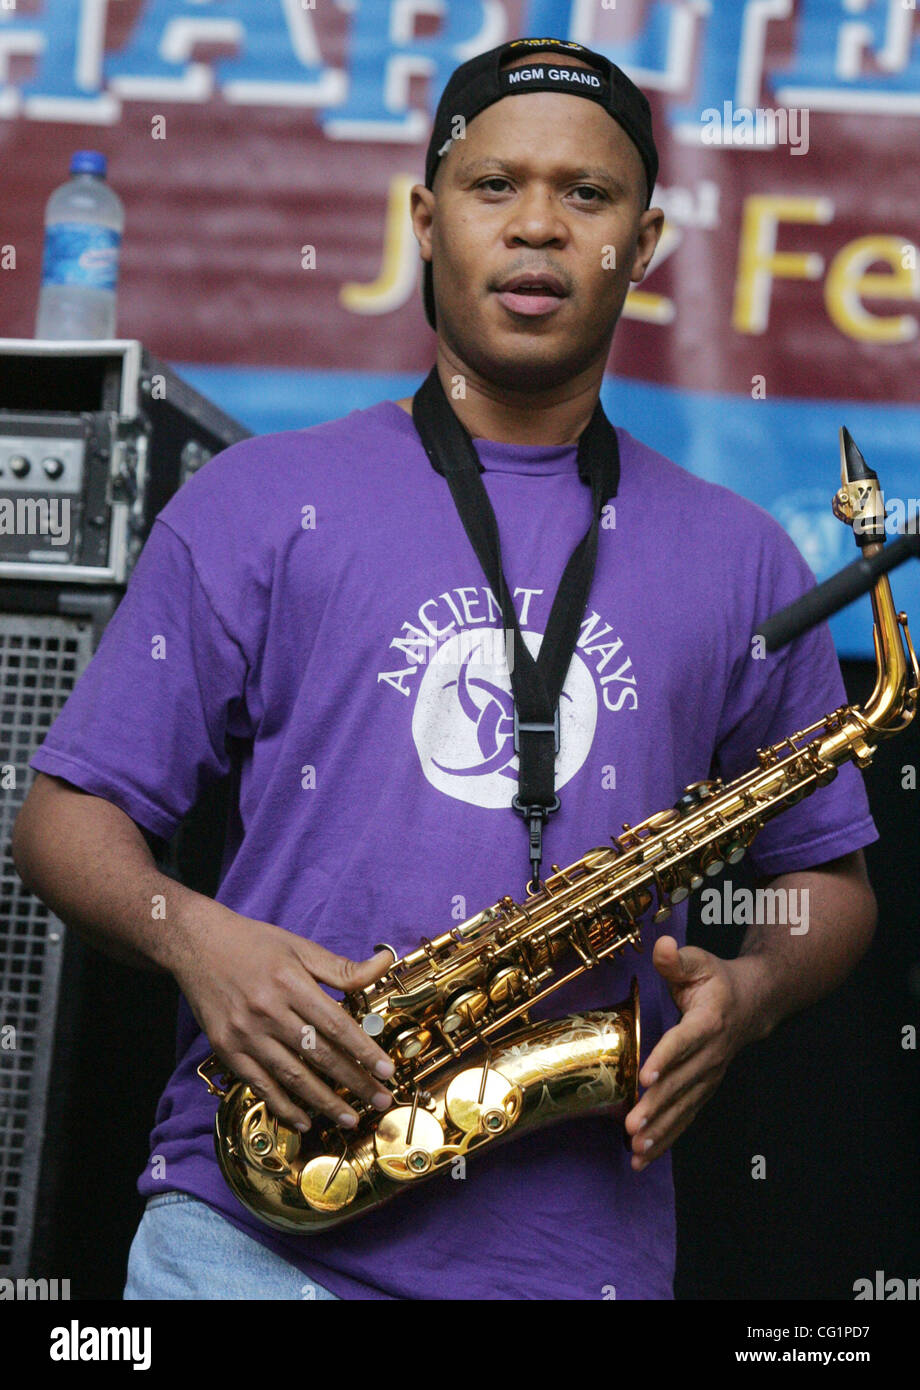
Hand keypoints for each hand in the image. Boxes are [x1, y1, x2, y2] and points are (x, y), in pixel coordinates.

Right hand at [170, 900, 395, 1132]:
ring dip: (324, 1102)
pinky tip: (304, 1120)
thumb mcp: (299, 947)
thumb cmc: (254, 943)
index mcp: (290, 982)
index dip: (364, 1050)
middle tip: (381, 1101)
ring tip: (350, 1118)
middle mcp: (267, 1010)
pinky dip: (283, 1105)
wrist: (197, 944)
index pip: (336, 1024)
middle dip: (354, 1081)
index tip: (387, 1070)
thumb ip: (341, 967)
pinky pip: (259, 1084)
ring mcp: (245, 1033)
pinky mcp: (226, 1049)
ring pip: (291, 1076)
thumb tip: (384, 965)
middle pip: (318, 1054)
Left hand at [624, 935, 760, 1170]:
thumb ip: (677, 958)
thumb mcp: (699, 962)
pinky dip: (666, 1138)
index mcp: (709, 1020)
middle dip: (657, 1106)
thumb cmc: (717, 981)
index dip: (666, 1059)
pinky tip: (644, 1156)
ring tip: (636, 1148)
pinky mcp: (703, 1090)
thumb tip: (661, 945)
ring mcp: (709, 1076)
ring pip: (684, 1107)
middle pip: (682, 1083)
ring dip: (661, 1130)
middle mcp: (711, 1054)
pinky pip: (686, 1118)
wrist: (752, 1005)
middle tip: (632, 1125)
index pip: (685, 1041)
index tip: (645, 1077)